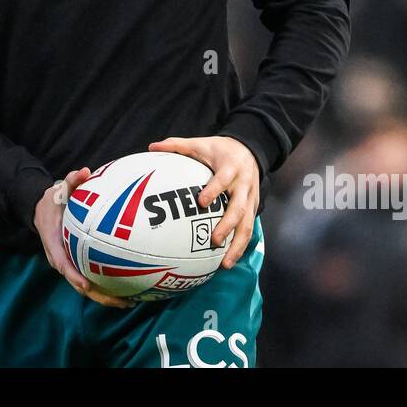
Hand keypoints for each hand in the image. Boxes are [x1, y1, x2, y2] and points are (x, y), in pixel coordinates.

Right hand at [34, 167, 133, 308]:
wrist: (41, 210)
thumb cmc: (53, 201)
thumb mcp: (59, 189)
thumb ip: (71, 180)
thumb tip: (84, 171)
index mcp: (54, 244)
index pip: (62, 264)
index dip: (74, 276)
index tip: (87, 284)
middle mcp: (62, 260)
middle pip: (78, 284)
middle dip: (99, 295)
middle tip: (121, 302)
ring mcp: (70, 265)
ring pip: (87, 288)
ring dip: (106, 297)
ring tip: (130, 303)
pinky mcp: (78, 265)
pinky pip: (93, 279)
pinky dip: (108, 287)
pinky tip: (128, 290)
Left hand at [148, 135, 259, 269]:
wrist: (250, 150)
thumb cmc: (220, 149)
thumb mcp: (200, 143)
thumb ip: (177, 145)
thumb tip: (152, 146)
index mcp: (231, 167)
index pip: (223, 179)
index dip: (215, 190)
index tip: (201, 202)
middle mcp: (244, 185)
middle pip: (238, 208)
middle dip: (227, 226)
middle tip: (214, 240)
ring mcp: (251, 199)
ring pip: (247, 224)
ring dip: (237, 245)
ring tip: (225, 263)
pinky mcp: (254, 208)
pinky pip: (249, 229)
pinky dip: (240, 246)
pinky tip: (228, 260)